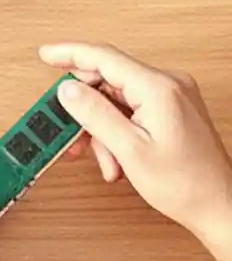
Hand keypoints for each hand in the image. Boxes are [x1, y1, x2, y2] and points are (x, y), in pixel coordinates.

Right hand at [40, 42, 231, 255]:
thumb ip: (95, 114)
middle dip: (86, 111)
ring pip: (116, 100)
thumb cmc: (185, 184)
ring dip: (102, 129)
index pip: (104, 58)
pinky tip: (118, 158)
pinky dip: (117, 131)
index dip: (70, 54)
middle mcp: (168, 85)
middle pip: (107, 82)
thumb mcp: (129, 150)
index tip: (46, 55)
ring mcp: (171, 96)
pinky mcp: (171, 109)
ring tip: (107, 161)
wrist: (218, 205)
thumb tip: (67, 89)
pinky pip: (130, 109)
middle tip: (68, 136)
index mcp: (159, 89)